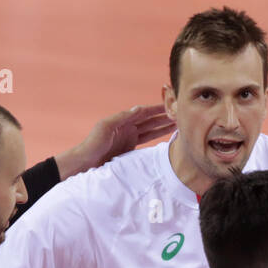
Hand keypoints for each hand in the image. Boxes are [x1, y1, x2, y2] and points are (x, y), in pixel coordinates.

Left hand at [58, 103, 176, 176]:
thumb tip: (139, 108)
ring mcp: (129, 138)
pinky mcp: (130, 149)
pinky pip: (147, 142)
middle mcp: (128, 127)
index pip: (144, 112)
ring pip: (151, 130)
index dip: (158, 108)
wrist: (85, 163)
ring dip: (164, 127)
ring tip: (179, 124)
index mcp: (122, 120)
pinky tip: (167, 139)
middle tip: (182, 114)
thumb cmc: (92, 144)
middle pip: (150, 120)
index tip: (171, 104)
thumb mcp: (105, 127)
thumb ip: (122, 117)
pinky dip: (157, 139)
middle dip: (165, 117)